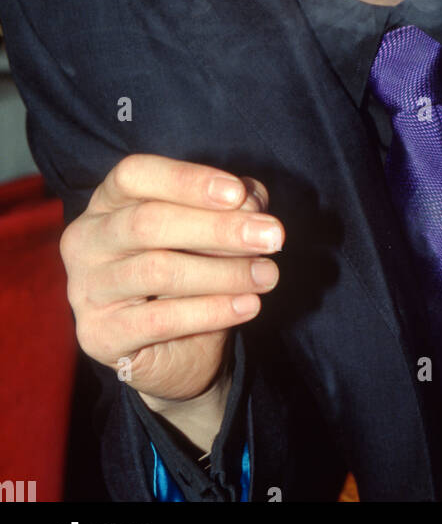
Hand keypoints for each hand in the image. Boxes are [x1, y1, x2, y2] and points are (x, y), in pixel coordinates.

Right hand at [60, 153, 283, 404]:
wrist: (177, 349)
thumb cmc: (193, 270)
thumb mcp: (216, 227)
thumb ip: (232, 205)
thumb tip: (250, 203)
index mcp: (108, 201)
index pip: (135, 174)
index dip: (187, 180)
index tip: (239, 194)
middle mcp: (86, 239)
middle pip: (148, 221)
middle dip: (218, 228)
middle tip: (274, 237)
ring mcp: (86, 289)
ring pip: (158, 270)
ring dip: (224, 271)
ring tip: (268, 275)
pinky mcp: (98, 335)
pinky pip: (160, 320)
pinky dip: (212, 310)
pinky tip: (249, 306)